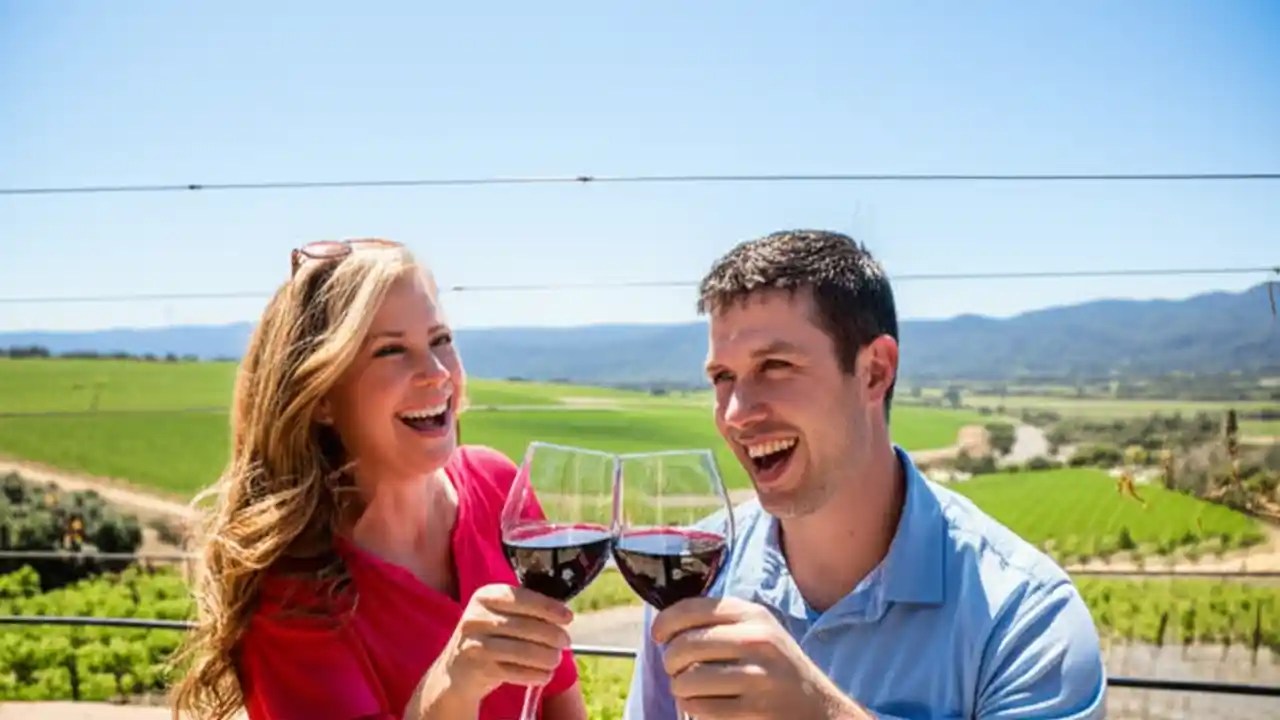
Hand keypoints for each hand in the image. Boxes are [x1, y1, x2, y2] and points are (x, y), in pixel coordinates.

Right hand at [415, 583, 572, 712]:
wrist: (456, 671)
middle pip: (526, 626)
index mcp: (484, 596)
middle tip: (566, 641)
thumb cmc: (487, 638)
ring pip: (523, 651)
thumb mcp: (498, 615)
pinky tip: (545, 674)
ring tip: (556, 659)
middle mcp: (476, 617)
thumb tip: (562, 614)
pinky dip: (535, 674)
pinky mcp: (477, 668)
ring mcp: (474, 644)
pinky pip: (515, 672)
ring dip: (547, 657)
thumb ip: (524, 610)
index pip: (521, 598)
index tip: (567, 617)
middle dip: (553, 635)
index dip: (548, 608)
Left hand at [652, 597, 867, 719]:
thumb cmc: (778, 670)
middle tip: (676, 670)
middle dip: (670, 661)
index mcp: (753, 615)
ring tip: (690, 690)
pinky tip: (705, 706)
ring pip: (688, 679)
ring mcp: (757, 677)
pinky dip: (693, 708)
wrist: (821, 711)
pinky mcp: (754, 710)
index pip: (691, 609)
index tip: (659, 637)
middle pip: (684, 646)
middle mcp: (756, 640)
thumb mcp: (759, 632)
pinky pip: (700, 708)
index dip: (665, 623)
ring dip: (680, 688)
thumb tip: (666, 625)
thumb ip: (721, 623)